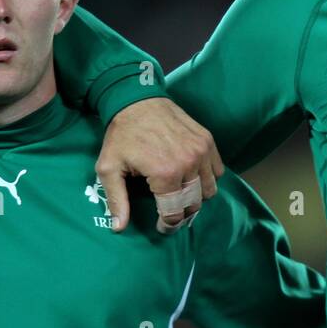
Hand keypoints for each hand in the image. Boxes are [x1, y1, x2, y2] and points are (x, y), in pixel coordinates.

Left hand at [95, 98, 224, 232]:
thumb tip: (119, 227)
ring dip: (197, 197)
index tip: (162, 226)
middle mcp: (189, 164)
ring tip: (182, 194)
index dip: (167, 225)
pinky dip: (207, 178)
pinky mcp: (208, 141)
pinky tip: (192, 176)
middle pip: (194, 204)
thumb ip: (116, 200)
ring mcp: (202, 151)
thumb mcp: (109, 168)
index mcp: (165, 174)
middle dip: (182, 213)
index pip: (174, 213)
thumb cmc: (122, 135)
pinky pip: (217, 171)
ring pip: (209, 190)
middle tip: (170, 212)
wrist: (138, 100)